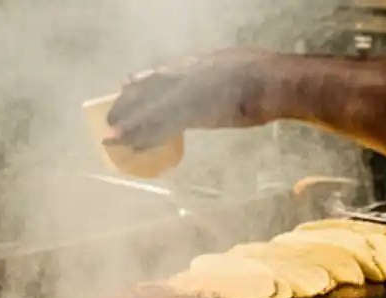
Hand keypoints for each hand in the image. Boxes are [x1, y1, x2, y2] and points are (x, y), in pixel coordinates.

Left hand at [106, 48, 285, 150]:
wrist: (275, 82)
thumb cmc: (261, 73)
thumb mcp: (230, 63)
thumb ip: (213, 69)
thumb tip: (208, 76)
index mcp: (196, 64)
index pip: (161, 73)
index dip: (141, 82)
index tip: (124, 87)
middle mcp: (188, 75)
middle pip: (149, 91)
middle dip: (128, 106)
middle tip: (110, 120)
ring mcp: (192, 94)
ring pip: (153, 112)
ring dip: (132, 127)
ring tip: (112, 139)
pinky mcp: (200, 115)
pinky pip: (168, 129)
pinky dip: (151, 138)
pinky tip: (136, 147)